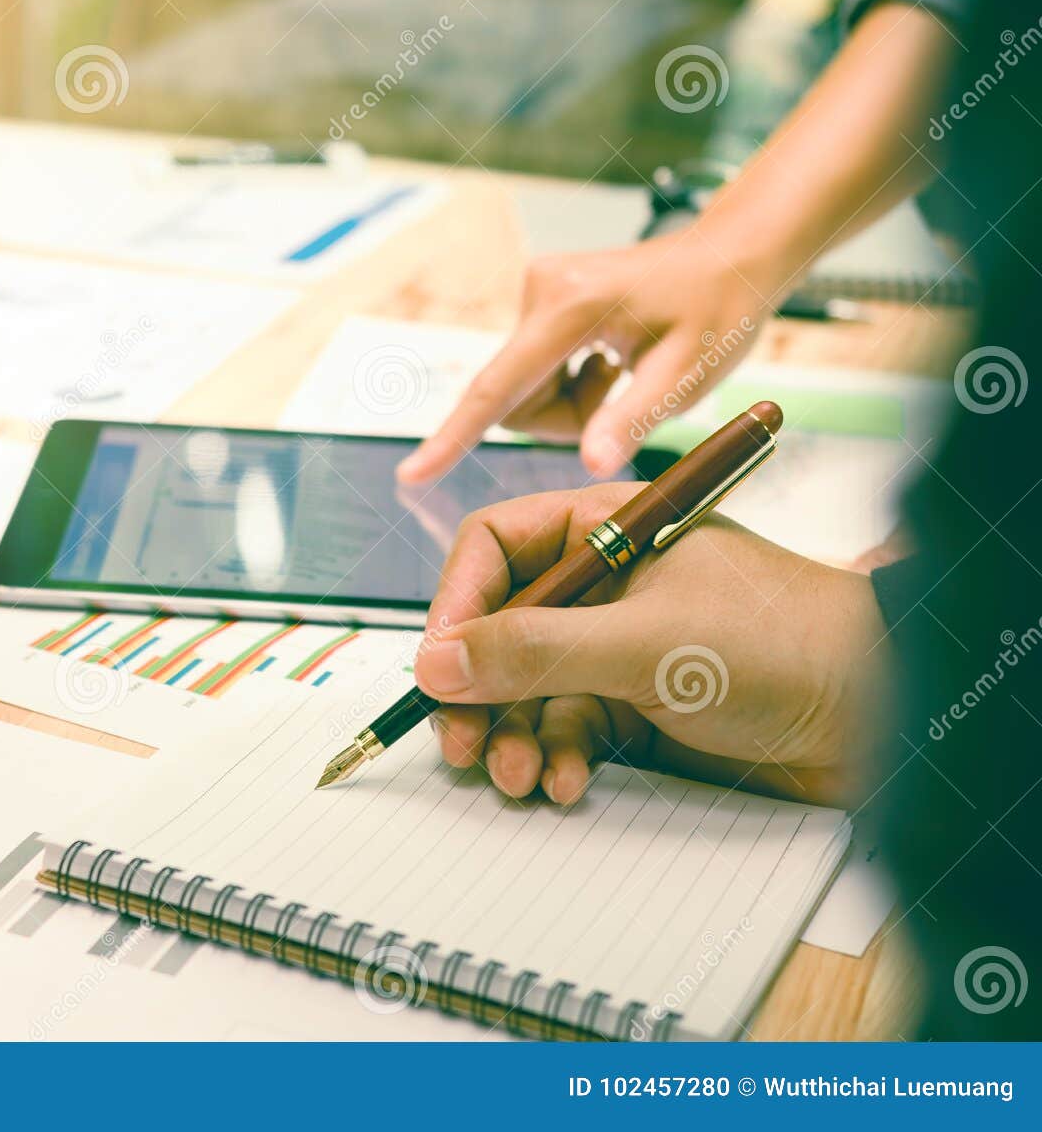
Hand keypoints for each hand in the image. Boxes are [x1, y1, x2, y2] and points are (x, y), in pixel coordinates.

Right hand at [397, 229, 779, 482]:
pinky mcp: (539, 299)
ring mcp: (535, 291)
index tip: (411, 474)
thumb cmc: (719, 308)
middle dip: (565, 418)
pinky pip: (534, 371)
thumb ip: (632, 418)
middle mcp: (538, 290)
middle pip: (515, 398)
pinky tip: (613, 358)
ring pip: (525, 390)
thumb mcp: (688, 373)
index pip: (500, 387)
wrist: (730, 256)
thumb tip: (590, 465)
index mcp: (571, 305)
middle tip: (625, 396)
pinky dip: (572, 382)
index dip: (454, 437)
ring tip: (623, 374)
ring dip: (571, 402)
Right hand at [411, 484, 893, 805]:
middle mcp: (601, 588)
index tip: (439, 665)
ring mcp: (616, 649)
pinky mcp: (635, 707)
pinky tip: (566, 783)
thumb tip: (434, 659)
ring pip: (526, 690)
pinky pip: (565, 730)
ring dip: (511, 736)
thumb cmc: (783, 642)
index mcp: (602, 532)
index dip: (456, 605)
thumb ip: (533, 651)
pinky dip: (555, 760)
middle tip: (459, 742)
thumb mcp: (643, 643)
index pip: (494, 549)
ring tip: (517, 775)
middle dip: (476, 691)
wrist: (880, 714)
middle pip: (499, 629)